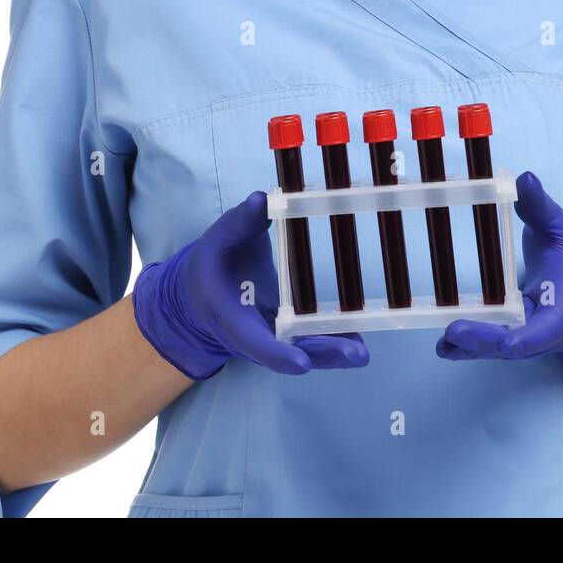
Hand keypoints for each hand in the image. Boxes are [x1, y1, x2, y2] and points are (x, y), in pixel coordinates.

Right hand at [133, 190, 367, 378]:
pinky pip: (307, 342)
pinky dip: (330, 342)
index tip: (301, 363)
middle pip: (287, 353)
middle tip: (356, 353)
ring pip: (301, 352)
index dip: (277, 354)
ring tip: (361, 353)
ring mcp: (270, 339)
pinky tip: (356, 340)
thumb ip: (241, 221)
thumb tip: (261, 199)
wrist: (201, 293)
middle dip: (321, 355)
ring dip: (332, 354)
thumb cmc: (213, 263)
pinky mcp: (284, 335)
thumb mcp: (219, 239)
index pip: (253, 341)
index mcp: (231, 316)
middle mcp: (252, 337)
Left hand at [436, 171, 562, 385]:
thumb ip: (541, 208)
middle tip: (454, 331)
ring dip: (473, 347)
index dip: (526, 338)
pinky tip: (446, 346)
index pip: (547, 330)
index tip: (507, 342)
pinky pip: (494, 343)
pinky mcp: (517, 335)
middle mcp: (547, 331)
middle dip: (486, 341)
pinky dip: (471, 345)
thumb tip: (524, 178)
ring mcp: (530, 338)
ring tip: (445, 343)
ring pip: (502, 347)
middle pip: (516, 344)